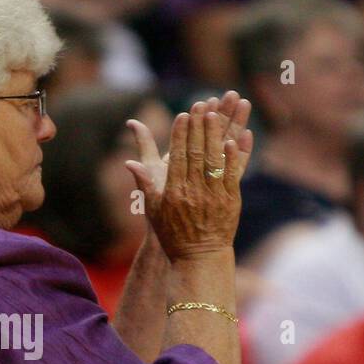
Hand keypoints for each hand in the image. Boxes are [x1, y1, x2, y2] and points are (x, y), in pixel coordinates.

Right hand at [126, 92, 252, 261]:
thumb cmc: (173, 234)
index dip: (180, 134)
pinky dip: (233, 157)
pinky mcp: (231, 201)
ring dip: (216, 135)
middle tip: (201, 105)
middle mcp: (193, 192)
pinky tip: (234, 139)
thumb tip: (129, 162)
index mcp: (173, 192)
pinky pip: (232, 175)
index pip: (177, 156)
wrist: (198, 258)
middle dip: (199, 127)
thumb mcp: (153, 210)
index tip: (183, 115)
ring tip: (217, 114)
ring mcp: (213, 196)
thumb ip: (144, 184)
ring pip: (215, 160)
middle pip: (196, 153)